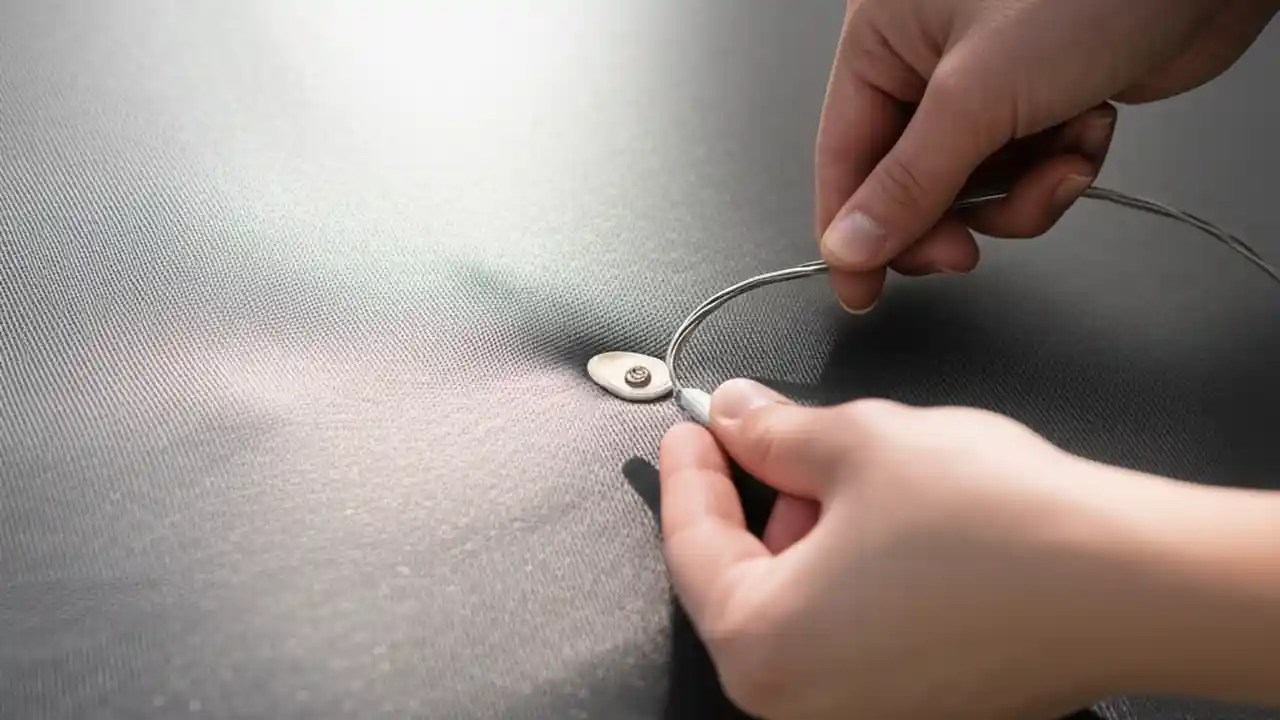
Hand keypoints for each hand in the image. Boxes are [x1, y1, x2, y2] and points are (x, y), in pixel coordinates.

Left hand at [659, 379, 1279, 718]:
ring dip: (811, 532)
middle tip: (781, 440)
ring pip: (801, 600)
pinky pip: (853, 627)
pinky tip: (896, 525)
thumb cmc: (1001, 532)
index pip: (691, 545)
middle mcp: (804, 704)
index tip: (691, 430)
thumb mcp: (859, 446)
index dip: (689, 471)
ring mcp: (863, 712)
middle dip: (759, 500)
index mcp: (765, 648)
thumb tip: (738, 417)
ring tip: (862, 478)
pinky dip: (854, 571)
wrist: (1129, 583)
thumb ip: (776, 432)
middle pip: (744, 578)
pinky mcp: (917, 704)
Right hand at [816, 0, 1276, 310]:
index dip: (849, 230)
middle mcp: (929, 58)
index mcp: (885, 35)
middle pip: (907, 180)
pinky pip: (1024, 174)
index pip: (843, 152)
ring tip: (1060, 159)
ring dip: (1021, 195)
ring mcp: (988, 82)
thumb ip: (908, 181)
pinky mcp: (1041, 101)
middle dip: (951, 217)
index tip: (860, 291)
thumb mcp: (978, 94)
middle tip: (965, 252)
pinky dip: (1059, 169)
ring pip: (973, 188)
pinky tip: (1088, 129)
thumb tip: (851, 244)